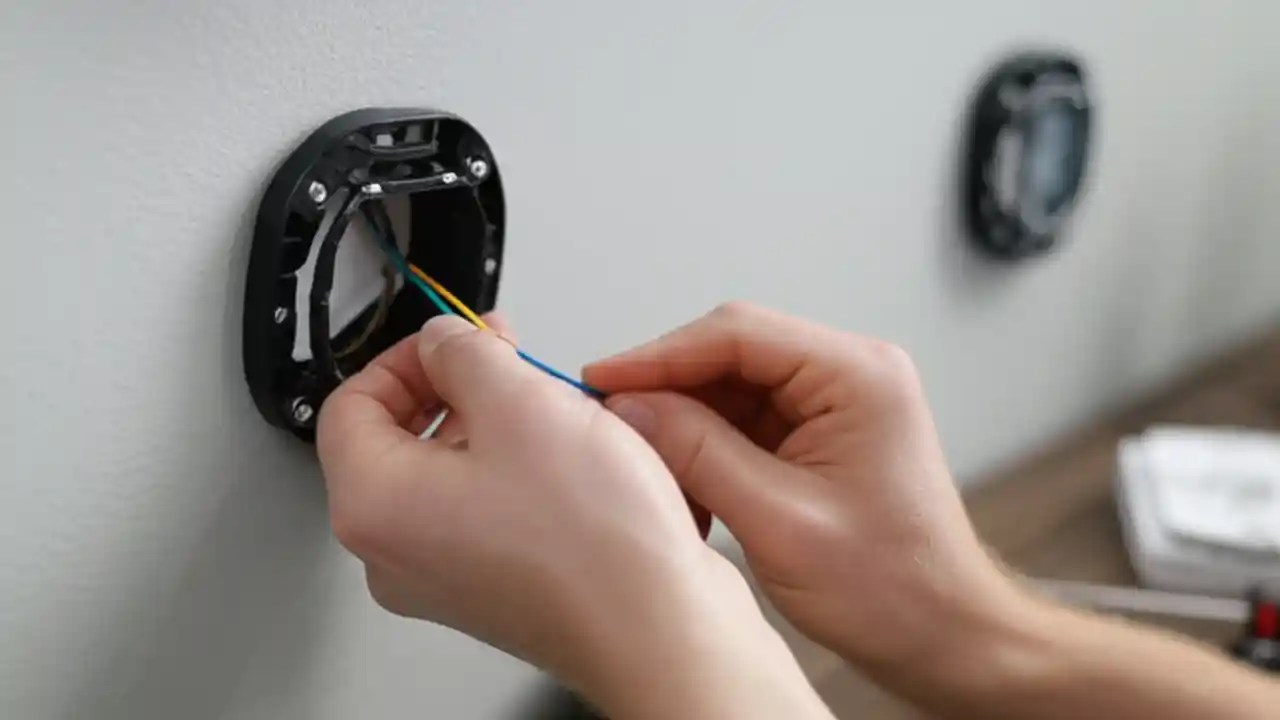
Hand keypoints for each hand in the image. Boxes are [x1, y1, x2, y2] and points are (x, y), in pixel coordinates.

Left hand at [317, 314, 830, 718]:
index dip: (405, 355)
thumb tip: (443, 339)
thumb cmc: (594, 545)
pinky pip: (484, 509)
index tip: (454, 337)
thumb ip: (463, 351)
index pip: (350, 404)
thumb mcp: (521, 401)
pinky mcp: (492, 587)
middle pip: (397, 437)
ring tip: (552, 404)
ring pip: (447, 471)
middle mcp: (395, 551)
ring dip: (493, 421)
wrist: (660, 629)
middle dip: (454, 383)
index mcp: (375, 504)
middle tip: (504, 354)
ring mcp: (443, 576)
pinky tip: (569, 454)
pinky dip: (515, 468)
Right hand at [585, 303, 1029, 677]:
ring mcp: (835, 402)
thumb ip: (701, 453)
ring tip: (652, 471)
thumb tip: (630, 405)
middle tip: (611, 424)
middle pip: (731, 353)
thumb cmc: (891, 589)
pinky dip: (707, 450)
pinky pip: (745, 420)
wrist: (943, 634)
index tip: (600, 381)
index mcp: (858, 377)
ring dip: (685, 425)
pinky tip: (687, 488)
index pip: (738, 334)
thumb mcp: (779, 521)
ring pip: (731, 387)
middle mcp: (850, 374)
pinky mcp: (820, 432)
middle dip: (668, 390)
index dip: (660, 354)